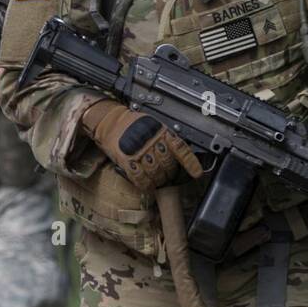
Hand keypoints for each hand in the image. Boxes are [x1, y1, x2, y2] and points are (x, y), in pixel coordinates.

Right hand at [80, 100, 202, 192]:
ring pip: (155, 173)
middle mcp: (152, 141)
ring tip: (157, 181)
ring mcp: (139, 151)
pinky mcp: (126, 160)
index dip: (190, 163)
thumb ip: (166, 138)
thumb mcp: (154, 125)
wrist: (110, 121)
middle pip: (168, 164)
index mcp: (161, 131)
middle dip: (170, 173)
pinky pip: (139, 178)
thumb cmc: (132, 124)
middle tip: (168, 176)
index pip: (180, 148)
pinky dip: (144, 184)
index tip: (197, 173)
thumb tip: (179, 155)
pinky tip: (147, 185)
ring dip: (158, 181)